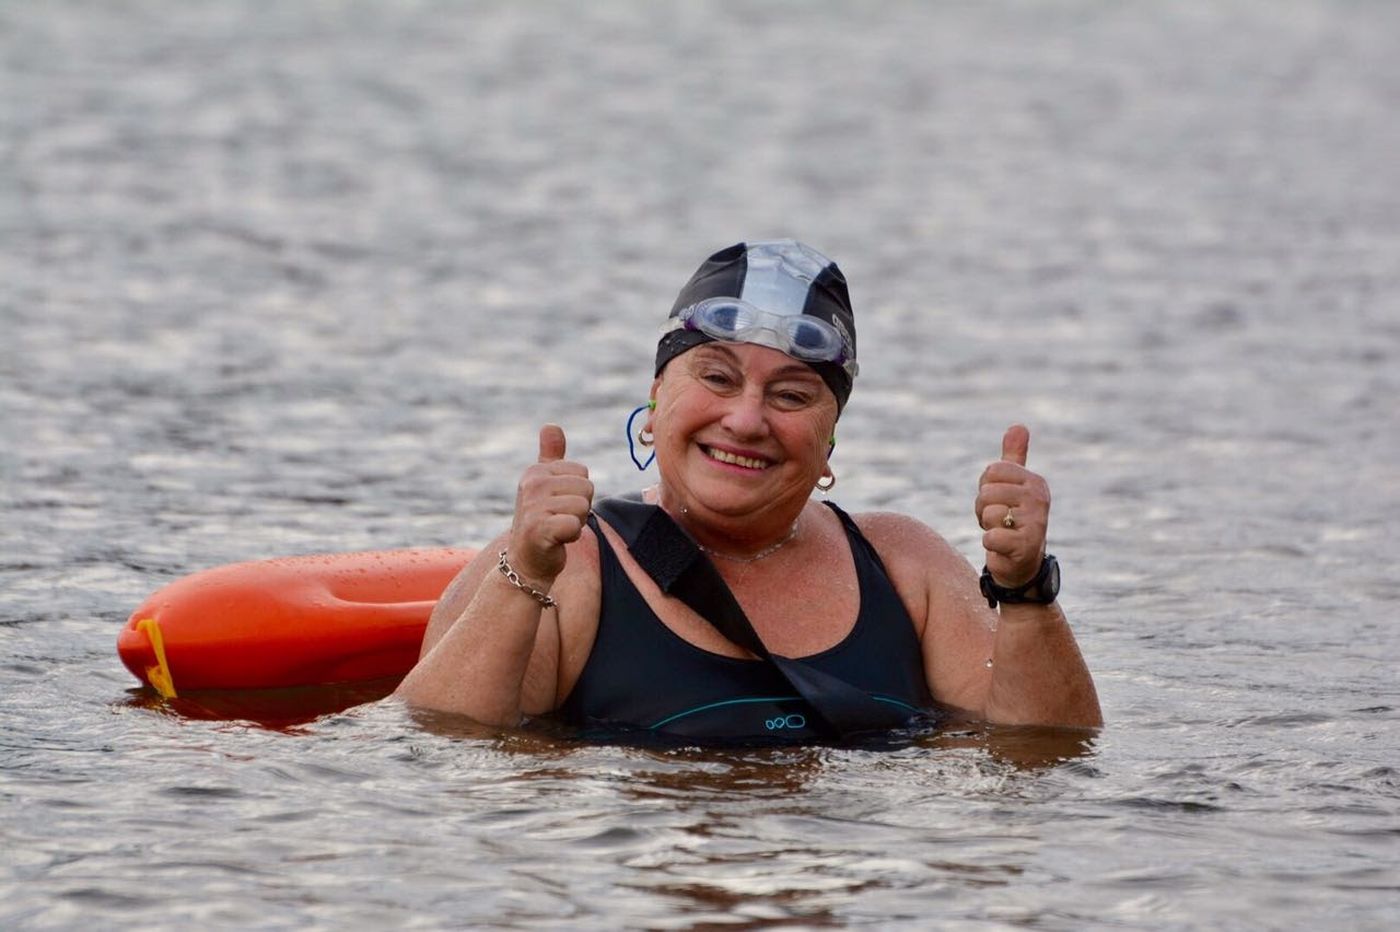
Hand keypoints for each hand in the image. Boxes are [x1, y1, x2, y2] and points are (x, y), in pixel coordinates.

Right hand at [508, 424, 593, 583]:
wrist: (526, 562)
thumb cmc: (541, 522)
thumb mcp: (544, 486)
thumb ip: (550, 457)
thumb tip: (551, 425)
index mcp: (536, 471)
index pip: (583, 473)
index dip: (578, 493)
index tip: (559, 506)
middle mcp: (532, 484)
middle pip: (587, 489)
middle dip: (579, 509)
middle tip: (559, 520)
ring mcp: (533, 505)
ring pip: (583, 507)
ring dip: (576, 523)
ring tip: (556, 530)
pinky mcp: (539, 528)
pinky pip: (575, 525)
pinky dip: (571, 536)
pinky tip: (556, 540)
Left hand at [975, 424, 1050, 587]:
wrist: (1021, 563)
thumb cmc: (1013, 520)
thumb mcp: (1014, 487)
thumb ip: (1014, 458)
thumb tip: (1019, 426)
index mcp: (1035, 481)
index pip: (992, 471)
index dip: (986, 488)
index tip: (999, 501)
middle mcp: (1039, 498)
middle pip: (987, 492)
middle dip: (984, 509)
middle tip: (999, 521)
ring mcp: (1035, 522)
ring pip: (988, 513)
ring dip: (988, 527)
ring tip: (1002, 533)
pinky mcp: (1025, 546)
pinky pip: (990, 537)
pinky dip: (990, 544)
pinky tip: (1003, 548)